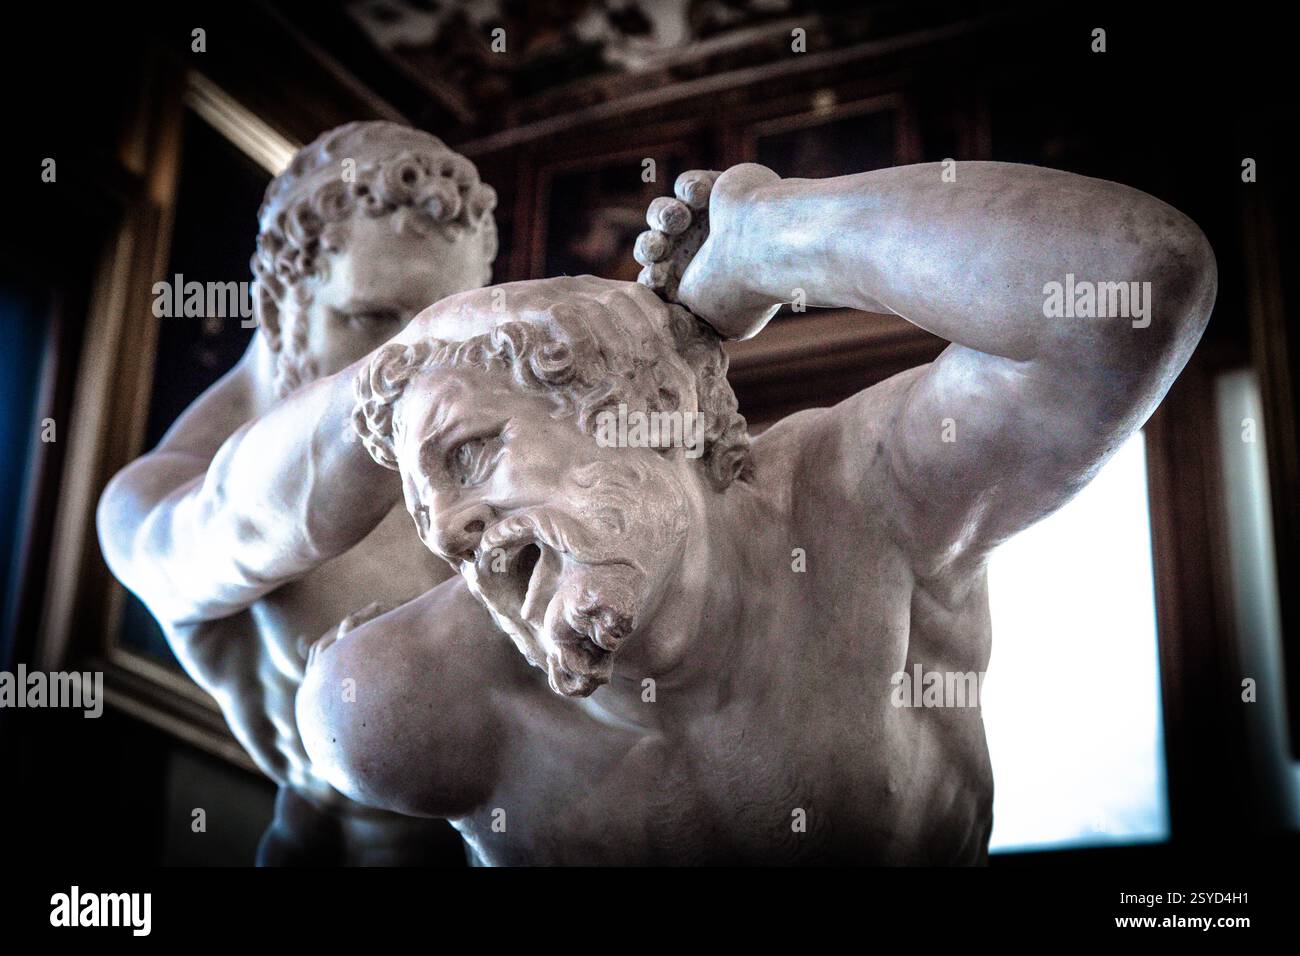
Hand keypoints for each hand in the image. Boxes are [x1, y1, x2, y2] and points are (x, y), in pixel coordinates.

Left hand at [635, 164, 782, 339]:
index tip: (655, 278)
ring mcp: (711, 220)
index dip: (652, 277)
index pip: (661, 280)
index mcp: (701, 286)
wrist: (761, 246)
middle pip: (657, 246)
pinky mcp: (719, 188)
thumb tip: (666, 305)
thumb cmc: (729, 285)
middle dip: (651, 245)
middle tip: (658, 246)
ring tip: (678, 217)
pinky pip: (687, 184)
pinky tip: (700, 197)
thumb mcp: (698, 310)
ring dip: (664, 214)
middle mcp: (705, 253)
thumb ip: (679, 305)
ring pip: (666, 212)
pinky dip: (689, 188)